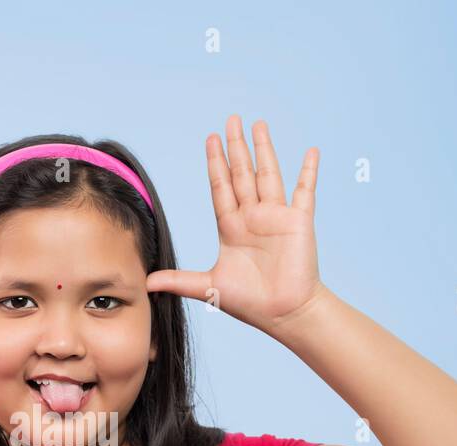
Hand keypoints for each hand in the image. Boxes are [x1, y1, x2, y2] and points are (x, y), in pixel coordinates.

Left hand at [146, 115, 323, 332]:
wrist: (283, 314)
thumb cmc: (250, 303)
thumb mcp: (209, 288)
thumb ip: (179, 280)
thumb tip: (146, 284)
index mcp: (231, 228)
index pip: (220, 188)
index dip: (215, 164)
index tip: (211, 140)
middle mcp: (252, 217)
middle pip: (241, 174)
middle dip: (235, 147)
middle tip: (230, 120)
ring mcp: (276, 217)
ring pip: (268, 174)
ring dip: (264, 149)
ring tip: (258, 124)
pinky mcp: (298, 222)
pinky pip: (305, 190)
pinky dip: (308, 171)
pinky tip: (311, 151)